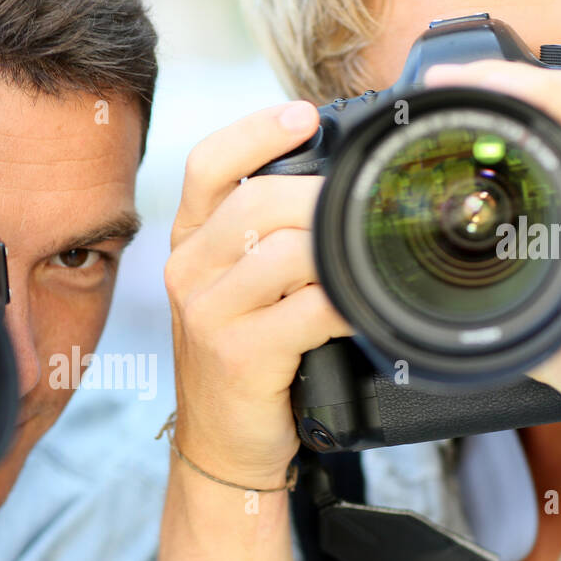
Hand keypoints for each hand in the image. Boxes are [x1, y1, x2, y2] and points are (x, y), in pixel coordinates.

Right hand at [165, 102, 351, 487]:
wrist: (222, 446)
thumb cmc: (248, 359)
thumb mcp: (240, 289)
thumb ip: (266, 239)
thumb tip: (337, 189)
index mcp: (190, 244)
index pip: (208, 165)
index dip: (255, 130)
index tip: (303, 115)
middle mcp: (189, 271)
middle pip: (258, 201)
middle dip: (324, 198)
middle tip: (368, 209)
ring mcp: (207, 313)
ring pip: (286, 251)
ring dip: (340, 252)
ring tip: (371, 261)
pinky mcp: (237, 354)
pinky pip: (308, 308)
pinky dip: (347, 304)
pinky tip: (364, 310)